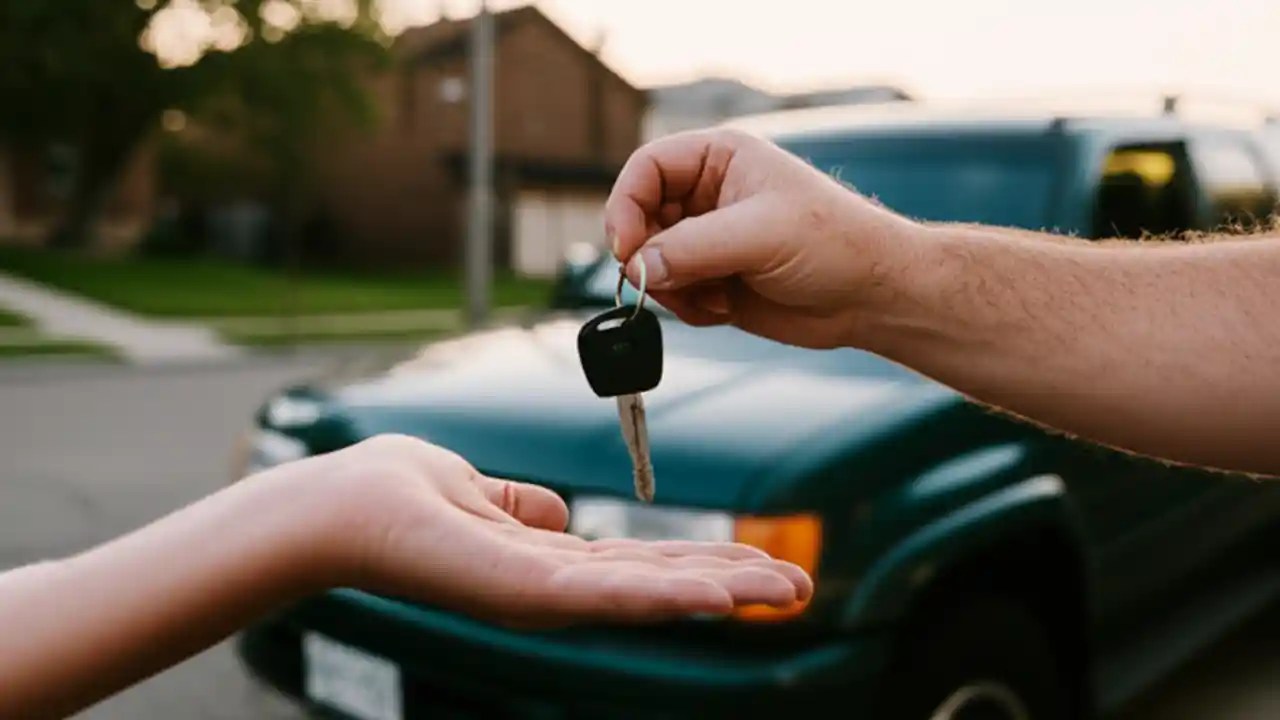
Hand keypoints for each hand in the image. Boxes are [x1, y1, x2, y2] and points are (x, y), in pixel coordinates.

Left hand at [273, 434, 811, 628]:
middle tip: (803, 591)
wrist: (335, 506)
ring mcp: (536, 594)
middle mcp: (549, 586)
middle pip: (657, 587)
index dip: (701, 567)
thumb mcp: (474, 490)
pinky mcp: (520, 590)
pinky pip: (604, 593)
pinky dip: (665, 597)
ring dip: (718, 594)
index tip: (760, 565)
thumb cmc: (392, 494)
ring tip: (784, 593)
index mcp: (545, 560)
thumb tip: (553, 511)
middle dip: (731, 586)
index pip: (639, 566)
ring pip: (645, 596)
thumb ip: (518, 504)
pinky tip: (717, 596)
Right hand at [605, 128, 924, 348]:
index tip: (626, 247)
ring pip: (650, 263)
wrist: (874, 296)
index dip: (625, 204)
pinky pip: (671, 295)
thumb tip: (636, 268)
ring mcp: (708, 241)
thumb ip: (691, 249)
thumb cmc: (836, 243)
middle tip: (666, 281)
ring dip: (670, 287)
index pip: (646, 169)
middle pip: (639, 219)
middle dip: (648, 256)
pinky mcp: (714, 281)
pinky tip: (726, 308)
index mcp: (719, 159)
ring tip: (715, 295)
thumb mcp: (760, 234)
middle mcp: (707, 196)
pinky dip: (687, 308)